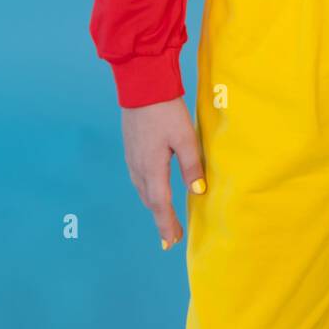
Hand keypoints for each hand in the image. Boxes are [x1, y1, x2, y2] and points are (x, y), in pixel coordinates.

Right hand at [120, 97, 205, 250]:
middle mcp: (138, 167)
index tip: (172, 243)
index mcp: (152, 168)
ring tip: (164, 217)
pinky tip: (153, 189)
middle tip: (170, 236)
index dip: (167, 225)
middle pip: (150, 200)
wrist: (141, 85)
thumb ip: (192, 165)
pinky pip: (138, 178)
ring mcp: (132, 157)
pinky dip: (148, 191)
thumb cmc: (166, 110)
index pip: (160, 205)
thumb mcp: (185, 136)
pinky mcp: (130, 148)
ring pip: (143, 190)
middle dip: (161, 219)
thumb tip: (197, 191)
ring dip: (154, 206)